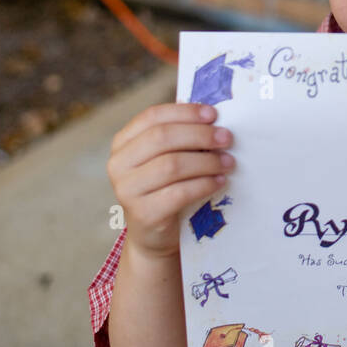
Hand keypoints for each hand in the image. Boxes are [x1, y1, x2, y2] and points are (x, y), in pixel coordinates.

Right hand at [106, 103, 234, 257]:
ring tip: (228, 162)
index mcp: (123, 143)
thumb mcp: (165, 157)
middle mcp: (118, 164)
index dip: (184, 112)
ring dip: (206, 161)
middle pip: (162, 138)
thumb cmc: (164, 188)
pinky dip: (204, 184)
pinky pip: (179, 193)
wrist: (154, 234)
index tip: (213, 114)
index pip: (152, 117)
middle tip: (226, 138)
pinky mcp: (143, 214)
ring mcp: (127, 190)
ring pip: (172, 165)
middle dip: (200, 135)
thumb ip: (179, 135)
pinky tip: (220, 181)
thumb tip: (209, 113)